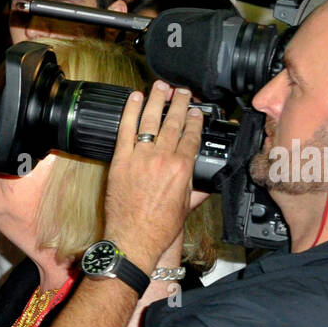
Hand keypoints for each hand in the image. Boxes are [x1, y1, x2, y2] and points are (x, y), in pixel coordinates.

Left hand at [102, 81, 202, 272]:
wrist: (134, 239)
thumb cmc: (159, 228)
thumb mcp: (186, 207)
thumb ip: (196, 189)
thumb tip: (206, 183)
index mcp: (182, 168)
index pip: (191, 137)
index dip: (195, 121)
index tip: (196, 111)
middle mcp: (163, 159)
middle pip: (174, 123)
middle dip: (180, 104)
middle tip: (183, 91)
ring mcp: (140, 158)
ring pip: (151, 121)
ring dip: (157, 100)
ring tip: (161, 87)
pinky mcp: (121, 161)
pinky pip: (125, 130)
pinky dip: (130, 111)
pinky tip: (134, 98)